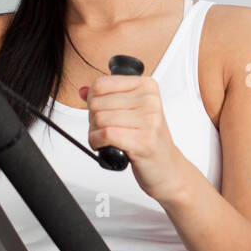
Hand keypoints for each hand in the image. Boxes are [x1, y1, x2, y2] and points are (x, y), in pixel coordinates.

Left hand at [81, 74, 186, 201]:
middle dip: (93, 118)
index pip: (101, 84)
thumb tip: (83, 91)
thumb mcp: (130, 111)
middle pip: (97, 102)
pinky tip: (105, 145)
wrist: (166, 167)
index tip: (101, 109)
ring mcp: (149, 120)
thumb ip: (106, 98)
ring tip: (106, 138)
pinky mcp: (143, 140)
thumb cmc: (148, 138)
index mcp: (147, 86)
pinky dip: (97, 142)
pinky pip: (105, 134)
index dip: (92, 99)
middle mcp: (149, 101)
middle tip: (105, 128)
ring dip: (95, 132)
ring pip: (99, 119)